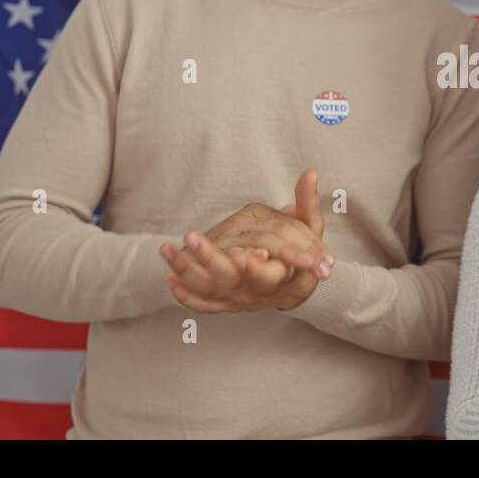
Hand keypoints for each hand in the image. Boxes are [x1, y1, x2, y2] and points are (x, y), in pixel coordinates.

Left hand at [160, 169, 333, 312]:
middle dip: (210, 259)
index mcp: (281, 276)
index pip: (269, 274)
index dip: (255, 267)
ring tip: (167, 248)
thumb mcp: (310, 232)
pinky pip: (202, 304)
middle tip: (191, 237)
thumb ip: (308, 204)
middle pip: (231, 280)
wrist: (292, 289)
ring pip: (209, 290)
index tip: (243, 254)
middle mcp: (257, 290)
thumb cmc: (301, 258)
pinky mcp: (224, 303)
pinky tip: (169, 278)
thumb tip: (310, 173)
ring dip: (187, 271)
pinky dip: (185, 295)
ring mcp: (238, 298)